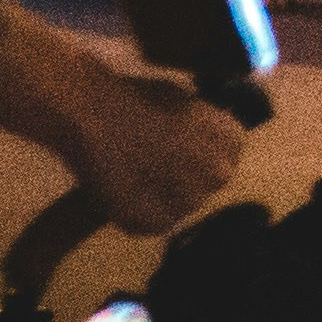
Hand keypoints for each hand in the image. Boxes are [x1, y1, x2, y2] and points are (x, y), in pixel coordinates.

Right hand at [64, 64, 246, 238]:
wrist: (92, 114)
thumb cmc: (135, 97)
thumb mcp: (183, 100)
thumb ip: (200, 125)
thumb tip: (198, 136)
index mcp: (229, 140)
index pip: (228, 153)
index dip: (203, 149)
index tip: (181, 146)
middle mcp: (217, 174)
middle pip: (207, 182)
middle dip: (186, 175)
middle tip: (154, 161)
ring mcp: (187, 203)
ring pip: (180, 205)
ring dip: (162, 196)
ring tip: (133, 175)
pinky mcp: (153, 223)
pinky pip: (152, 223)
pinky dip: (137, 211)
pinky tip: (121, 190)